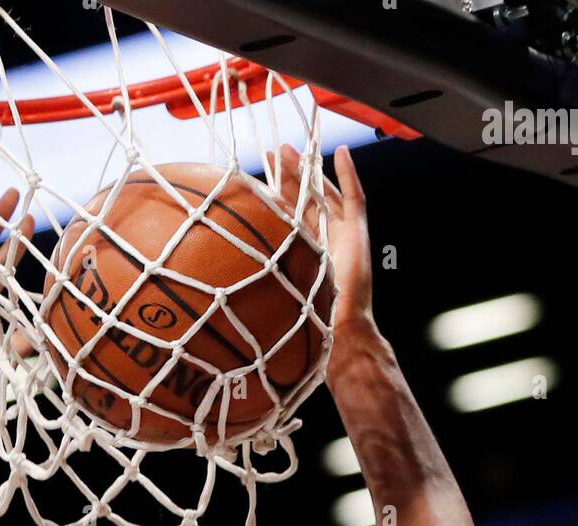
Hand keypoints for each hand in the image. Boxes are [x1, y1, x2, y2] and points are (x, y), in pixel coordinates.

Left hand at [274, 143, 374, 336]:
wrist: (340, 325)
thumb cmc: (310, 317)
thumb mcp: (277, 288)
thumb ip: (260, 276)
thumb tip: (219, 274)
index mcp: (305, 249)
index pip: (290, 214)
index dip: (276, 195)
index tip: (256, 178)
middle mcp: (323, 238)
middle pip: (305, 199)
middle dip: (290, 175)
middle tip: (272, 153)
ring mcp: (342, 233)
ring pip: (323, 193)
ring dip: (309, 170)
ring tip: (292, 148)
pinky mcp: (359, 231)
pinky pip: (354, 197)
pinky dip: (350, 174)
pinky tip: (341, 153)